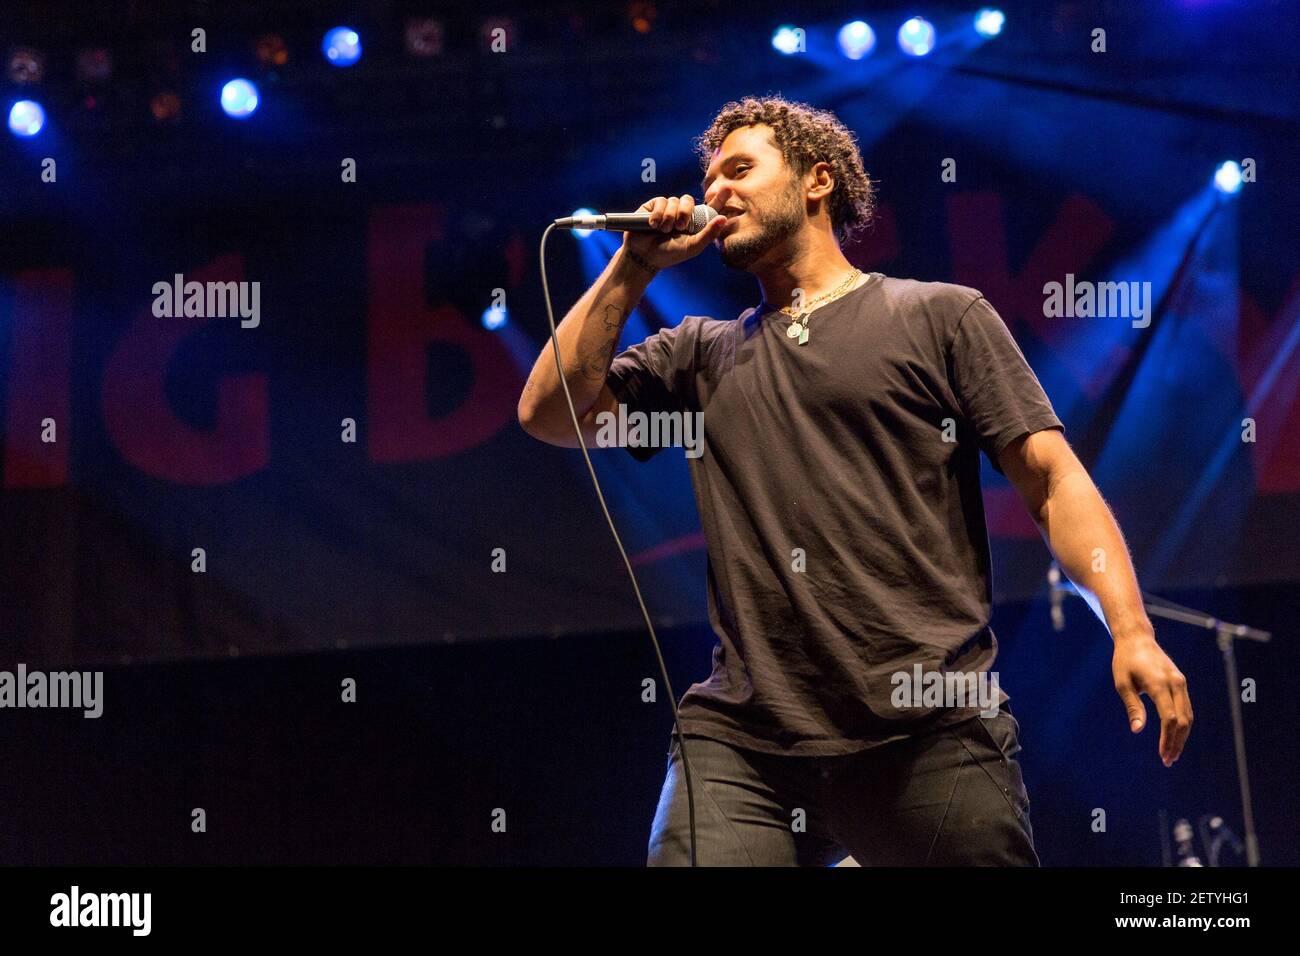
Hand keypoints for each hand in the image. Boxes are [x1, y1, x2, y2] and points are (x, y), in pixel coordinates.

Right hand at [621, 194, 730, 270]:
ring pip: (675, 200)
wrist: (643, 255)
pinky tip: (653, 225)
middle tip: (679, 227)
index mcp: (695, 223)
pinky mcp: (654, 205)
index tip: (728, 189)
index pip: (709, 207)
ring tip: (663, 230)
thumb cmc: (669, 254)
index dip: (719, 198)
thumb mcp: (692, 247)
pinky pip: (661, 201)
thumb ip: (708, 234)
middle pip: (689, 201)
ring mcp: (668, 208)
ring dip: (670, 217)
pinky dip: (658, 214)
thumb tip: (724, 219)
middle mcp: (682, 213)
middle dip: (685, 213)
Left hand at [1112, 633, 1192, 765]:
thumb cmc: (1125, 661)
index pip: (1169, 717)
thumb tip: (1138, 730)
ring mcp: (1180, 682)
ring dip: (1182, 736)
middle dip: (1177, 742)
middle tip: (1168, 760)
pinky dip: (1183, 724)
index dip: (1167, 738)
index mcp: (1159, 683)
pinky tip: (1175, 737)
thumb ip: (1132, 707)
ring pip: (1188, 715)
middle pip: (1183, 720)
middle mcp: (1175, 683)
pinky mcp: (1181, 683)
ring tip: (1171, 754)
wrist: (1137, 639)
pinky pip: (1186, 708)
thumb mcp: (1122, 683)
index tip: (1162, 754)